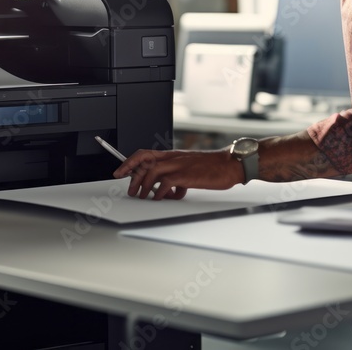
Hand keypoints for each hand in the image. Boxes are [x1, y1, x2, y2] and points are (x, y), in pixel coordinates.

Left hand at [112, 149, 243, 199]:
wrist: (230, 164)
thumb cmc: (213, 168)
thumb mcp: (190, 169)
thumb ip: (176, 178)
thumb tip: (168, 191)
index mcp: (172, 155)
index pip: (144, 154)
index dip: (129, 162)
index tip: (120, 172)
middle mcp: (173, 158)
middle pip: (144, 161)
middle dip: (131, 175)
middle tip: (129, 189)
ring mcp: (179, 166)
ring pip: (151, 172)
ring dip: (143, 186)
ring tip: (141, 196)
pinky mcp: (186, 176)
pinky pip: (165, 184)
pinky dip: (159, 193)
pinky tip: (161, 198)